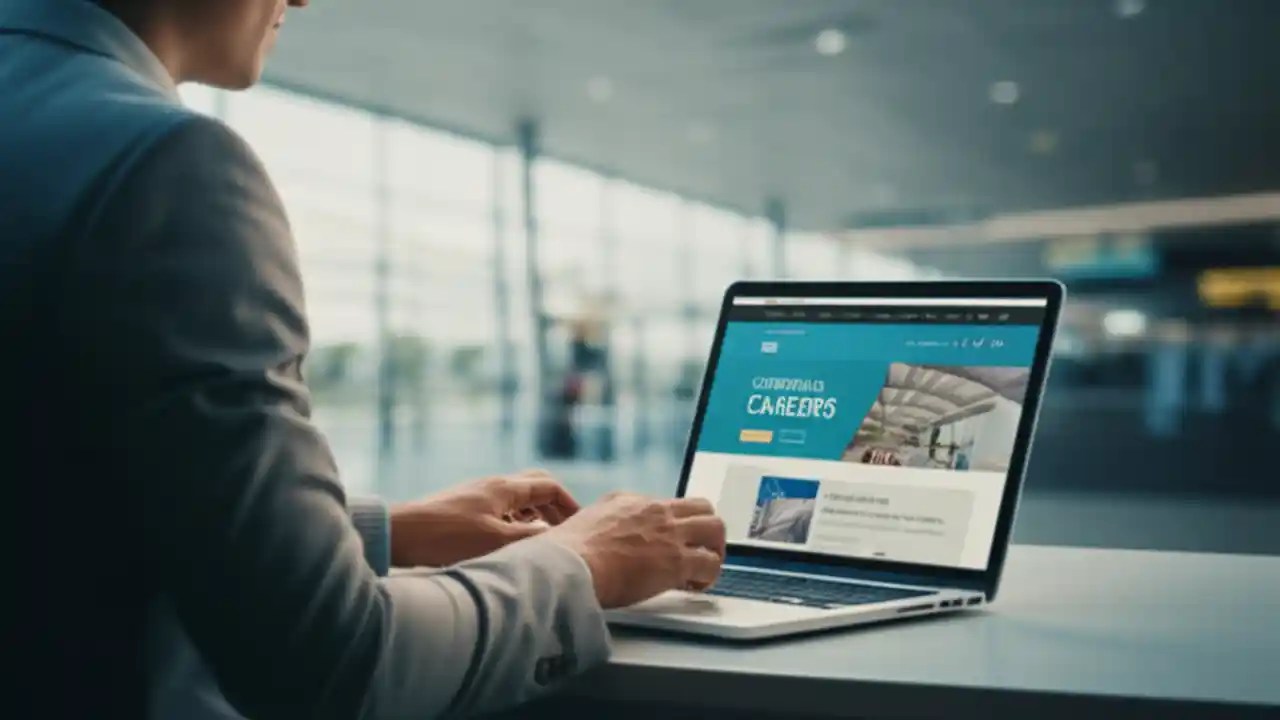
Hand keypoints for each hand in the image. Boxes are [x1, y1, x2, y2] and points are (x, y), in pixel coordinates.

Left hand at [390, 470, 580, 567]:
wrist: (399, 533)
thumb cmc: (447, 537)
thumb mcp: (497, 541)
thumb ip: (532, 538)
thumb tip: (557, 536)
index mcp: (504, 487)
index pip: (549, 485)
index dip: (569, 504)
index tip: (580, 525)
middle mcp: (492, 485)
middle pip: (533, 486)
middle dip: (553, 506)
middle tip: (564, 529)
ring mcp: (475, 495)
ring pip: (515, 500)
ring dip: (533, 517)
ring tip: (541, 541)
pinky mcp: (461, 509)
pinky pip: (499, 510)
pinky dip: (513, 523)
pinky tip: (509, 545)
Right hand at [544, 492, 725, 608]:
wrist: (570, 565)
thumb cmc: (568, 552)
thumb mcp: (586, 521)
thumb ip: (603, 522)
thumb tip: (604, 535)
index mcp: (632, 502)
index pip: (668, 505)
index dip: (674, 526)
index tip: (671, 543)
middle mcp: (656, 512)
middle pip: (702, 507)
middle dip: (707, 529)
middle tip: (701, 549)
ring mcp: (669, 534)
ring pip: (715, 529)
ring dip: (714, 550)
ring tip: (704, 570)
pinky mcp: (677, 561)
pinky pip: (710, 564)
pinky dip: (708, 577)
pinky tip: (695, 587)